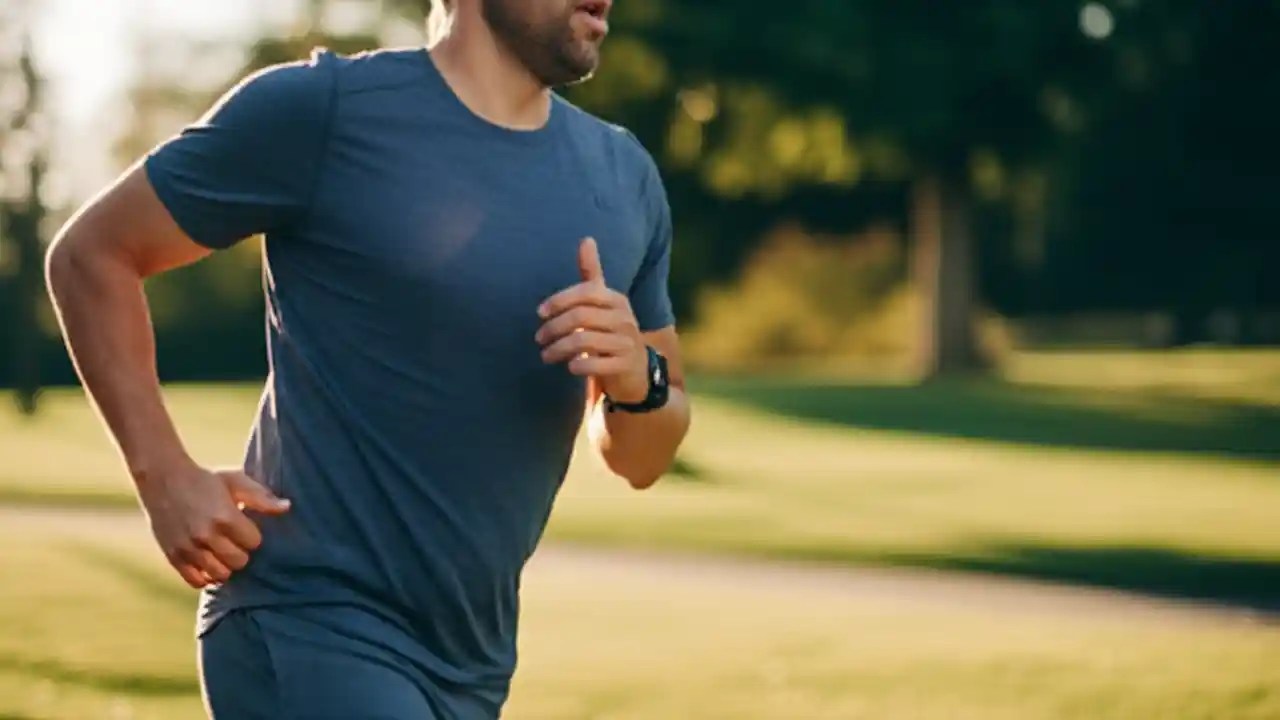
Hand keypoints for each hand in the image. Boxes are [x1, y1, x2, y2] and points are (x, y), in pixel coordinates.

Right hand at [136, 461, 290, 588]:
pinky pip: (196, 581)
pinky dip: (205, 576)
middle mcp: (206, 535)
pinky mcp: (173, 557)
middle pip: (239, 562)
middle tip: (233, 540)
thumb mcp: (236, 481)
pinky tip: (207, 561)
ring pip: (220, 575)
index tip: (245, 527)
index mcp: (225, 517)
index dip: (252, 535)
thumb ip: (262, 497)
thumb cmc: (205, 480)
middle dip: (241, 552)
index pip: (254, 543)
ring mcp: (188, 548)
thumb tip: (287, 508)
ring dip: (225, 565)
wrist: (163, 479)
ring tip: (221, 551)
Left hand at [536, 237, 649, 403]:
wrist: (637, 369)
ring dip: (558, 349)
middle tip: (538, 339)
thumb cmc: (611, 330)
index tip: (540, 313)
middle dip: (554, 328)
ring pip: (585, 341)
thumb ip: (591, 273)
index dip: (559, 300)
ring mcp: (627, 343)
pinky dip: (578, 365)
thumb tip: (586, 238)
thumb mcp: (603, 302)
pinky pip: (596, 364)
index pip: (586, 292)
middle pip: (581, 317)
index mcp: (616, 300)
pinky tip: (569, 367)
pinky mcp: (625, 366)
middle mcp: (624, 319)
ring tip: (545, 356)